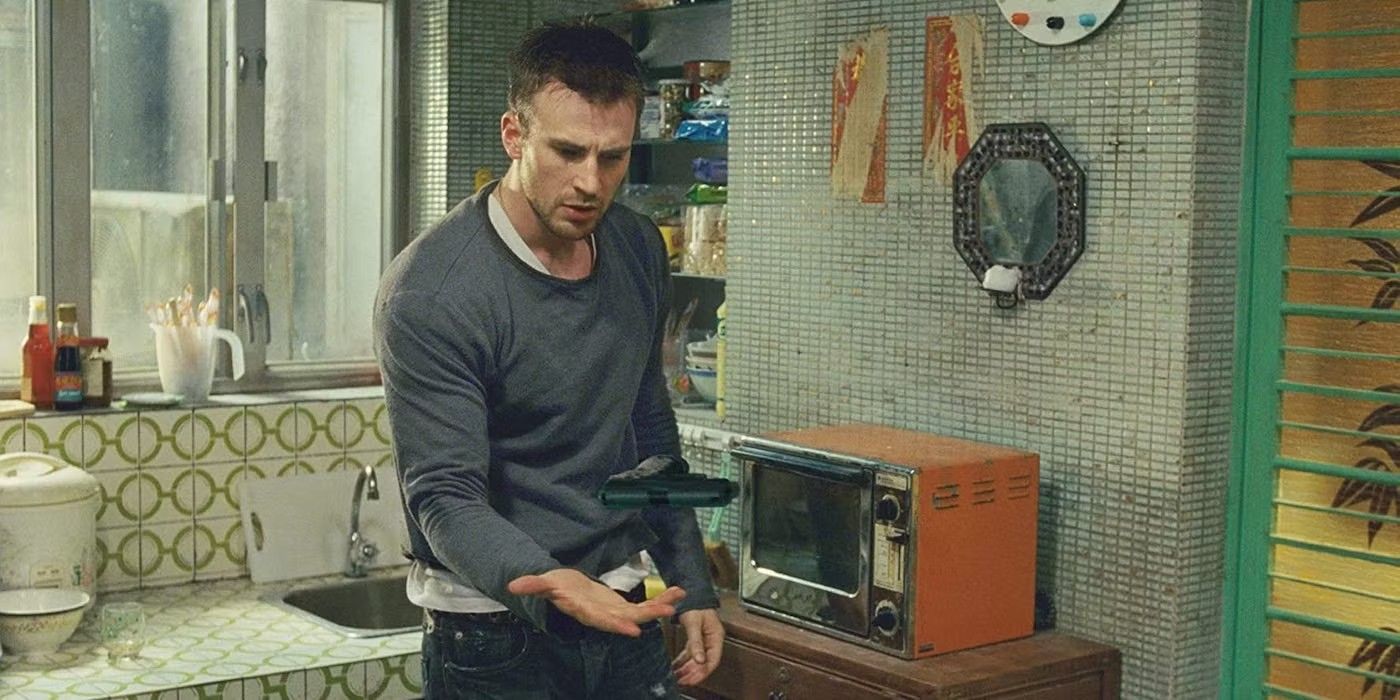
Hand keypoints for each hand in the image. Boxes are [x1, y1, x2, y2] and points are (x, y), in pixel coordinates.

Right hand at [507, 568, 684, 636]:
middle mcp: (603, 615)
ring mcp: (615, 612)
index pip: (602, 621)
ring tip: (678, 596)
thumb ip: (533, 585)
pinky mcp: (622, 606)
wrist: (564, 588)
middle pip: (627, 618)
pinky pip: (645, 604)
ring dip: (659, 605)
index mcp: (586, 612)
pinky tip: (678, 591)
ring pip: (640, 612)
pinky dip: (661, 598)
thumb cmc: (555, 586)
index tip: (634, 630)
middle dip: (647, 615)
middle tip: (667, 610)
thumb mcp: (545, 583)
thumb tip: (513, 585)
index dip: (617, 625)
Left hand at [671, 608, 723, 685]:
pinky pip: (691, 653)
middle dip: (694, 673)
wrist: (692, 592)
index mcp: (716, 636)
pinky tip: (676, 666)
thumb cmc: (696, 604)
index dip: (703, 672)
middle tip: (683, 681)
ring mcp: (704, 639)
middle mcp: (712, 640)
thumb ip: (696, 642)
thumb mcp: (694, 623)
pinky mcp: (696, 638)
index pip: (713, 660)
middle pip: (705, 662)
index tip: (693, 679)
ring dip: (688, 669)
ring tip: (678, 677)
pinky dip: (684, 661)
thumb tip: (700, 660)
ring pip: (698, 659)